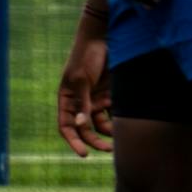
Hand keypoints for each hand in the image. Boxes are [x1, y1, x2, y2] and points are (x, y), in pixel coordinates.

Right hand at [56, 35, 114, 158]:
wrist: (104, 38)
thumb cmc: (86, 56)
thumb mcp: (81, 79)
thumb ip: (82, 103)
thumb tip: (80, 126)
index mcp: (67, 99)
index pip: (66, 126)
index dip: (73, 141)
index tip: (83, 153)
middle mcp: (81, 102)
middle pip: (85, 129)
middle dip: (94, 140)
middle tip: (108, 149)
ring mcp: (96, 99)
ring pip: (101, 124)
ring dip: (109, 132)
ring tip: (120, 136)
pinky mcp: (112, 95)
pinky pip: (115, 113)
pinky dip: (119, 120)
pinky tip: (125, 124)